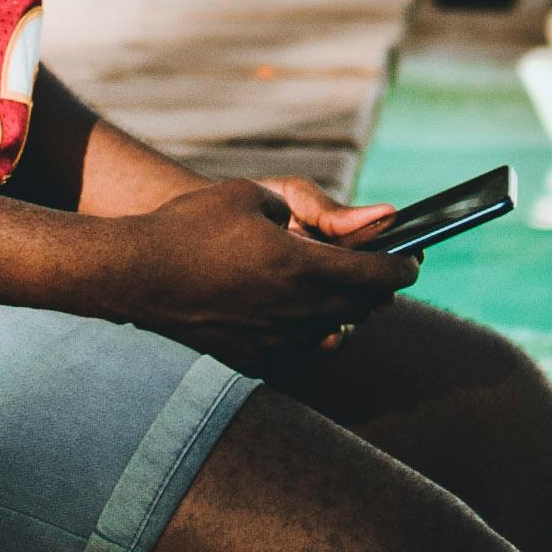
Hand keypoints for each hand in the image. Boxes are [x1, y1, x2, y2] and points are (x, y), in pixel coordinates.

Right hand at [110, 178, 417, 366]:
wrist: (137, 274)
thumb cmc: (190, 225)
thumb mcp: (249, 195)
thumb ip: (304, 209)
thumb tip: (341, 225)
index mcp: (300, 267)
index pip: (374, 274)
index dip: (402, 267)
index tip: (415, 261)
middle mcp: (295, 310)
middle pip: (362, 308)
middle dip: (379, 289)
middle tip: (387, 273)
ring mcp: (274, 339)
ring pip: (333, 330)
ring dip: (347, 309)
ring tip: (345, 288)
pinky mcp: (252, 356)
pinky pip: (298, 344)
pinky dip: (311, 327)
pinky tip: (299, 309)